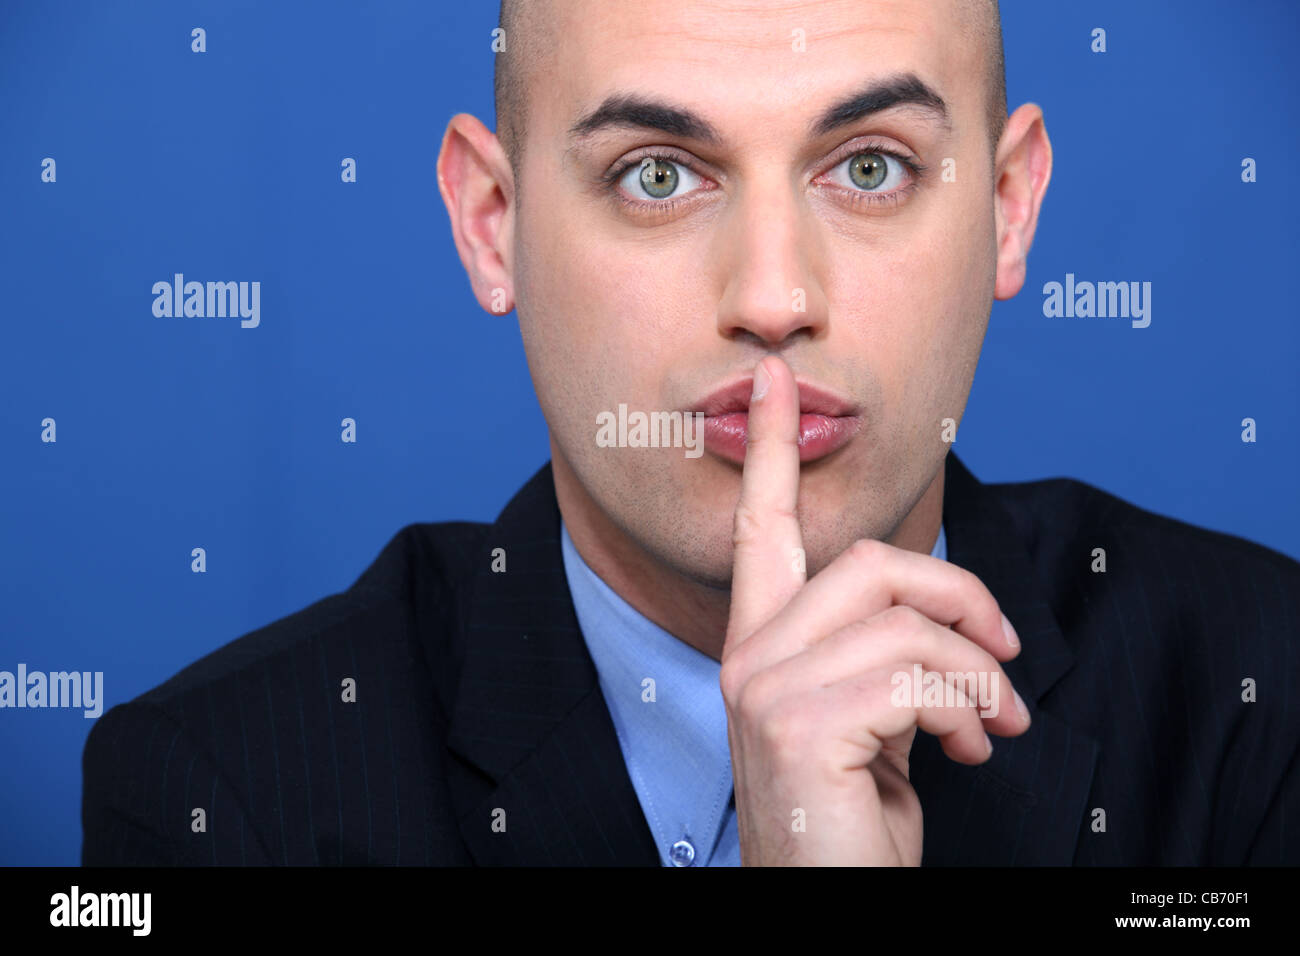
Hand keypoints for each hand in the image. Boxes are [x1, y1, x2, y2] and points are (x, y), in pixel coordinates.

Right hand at [719, 355, 1030, 864]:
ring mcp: (764, 687)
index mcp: (761, 646)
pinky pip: (919, 673)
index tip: (776, 381)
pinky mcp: (799, 722)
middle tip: (1004, 650)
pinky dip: (969, 707)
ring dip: (978, 671)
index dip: (768, 449)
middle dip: (960, 595)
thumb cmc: (855, 821)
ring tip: (993, 725)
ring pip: (904, 618)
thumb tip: (955, 621)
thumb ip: (888, 656)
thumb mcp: (878, 723)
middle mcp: (750, 656)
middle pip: (869, 561)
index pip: (761, 530)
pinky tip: (968, 752)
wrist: (830, 903)